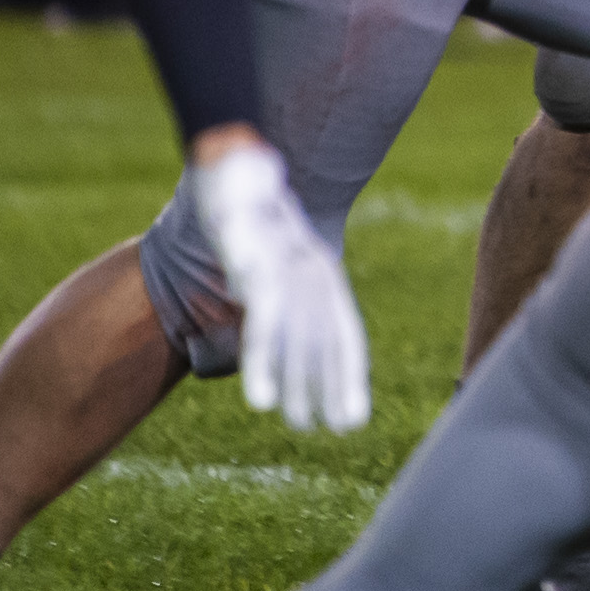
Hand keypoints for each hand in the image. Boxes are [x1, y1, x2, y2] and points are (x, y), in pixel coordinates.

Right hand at [193, 142, 370, 432]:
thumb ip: (282, 288)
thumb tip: (272, 322)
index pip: (344, 334)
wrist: (237, 160)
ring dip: (295, 381)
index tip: (352, 418)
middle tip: (334, 430)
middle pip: (326, 341)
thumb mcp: (279, 251)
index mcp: (321, 275)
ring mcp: (284, 269)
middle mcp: (312, 274)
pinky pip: (262, 319)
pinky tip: (259, 387)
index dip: (348, 376)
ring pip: (295, 336)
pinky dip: (263, 357)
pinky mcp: (254, 266)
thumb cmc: (257, 211)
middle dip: (330, 387)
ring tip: (297, 422)